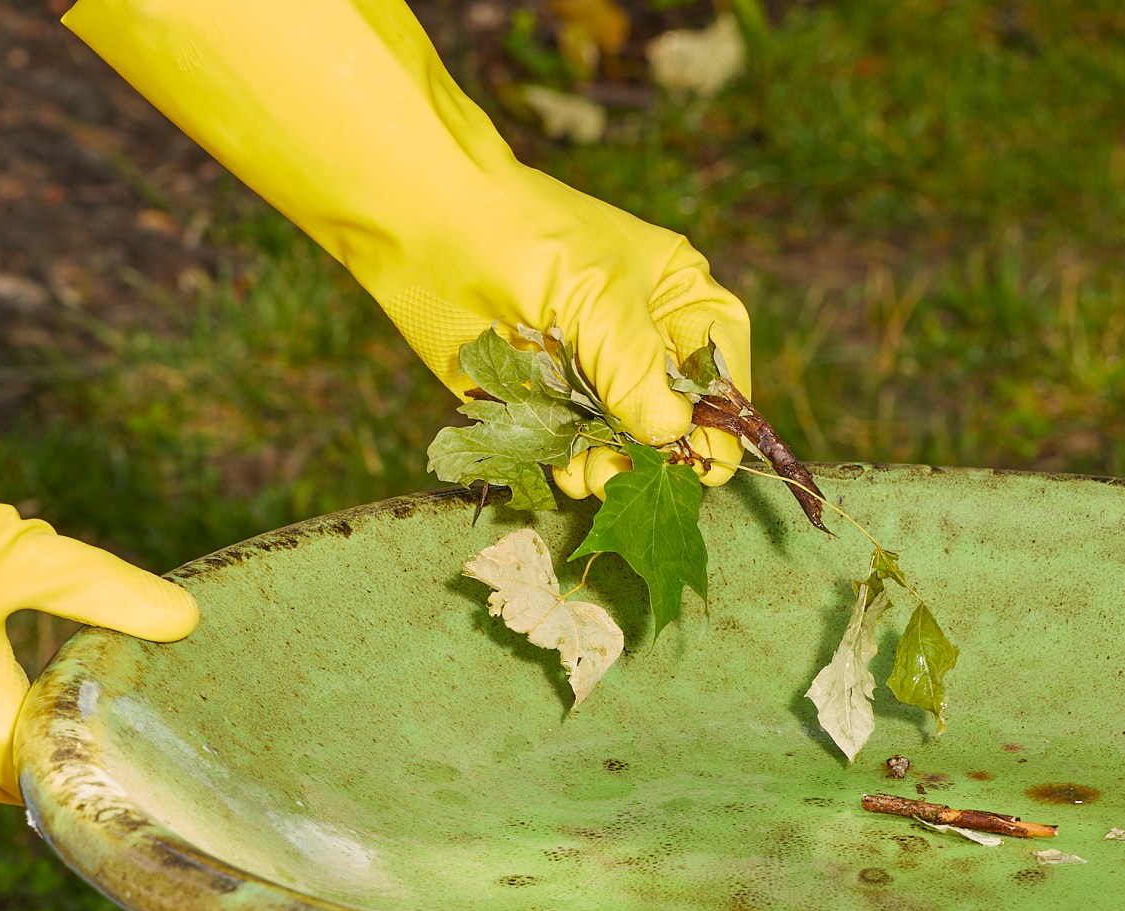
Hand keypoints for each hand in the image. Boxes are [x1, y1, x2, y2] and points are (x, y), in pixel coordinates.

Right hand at [0, 306, 197, 803]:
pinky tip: (28, 686)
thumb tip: (188, 622)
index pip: (49, 774)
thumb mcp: (23, 554)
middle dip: (67, 762)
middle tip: (133, 735)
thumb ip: (107, 593)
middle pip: (12, 782)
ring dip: (27, 745)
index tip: (157, 740)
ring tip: (89, 714)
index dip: (103, 761)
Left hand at [64, 0, 751, 501]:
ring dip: (594, 474)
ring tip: (565, 476)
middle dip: (647, 465)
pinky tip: (536, 474)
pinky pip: (557, 450)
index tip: (693, 475)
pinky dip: (549, 469)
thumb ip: (639, 376)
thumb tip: (684, 448)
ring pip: (616, 451)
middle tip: (612, 483)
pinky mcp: (528, 391)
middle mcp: (639, 335)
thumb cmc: (497, 233)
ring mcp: (584, 366)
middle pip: (674, 429)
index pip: (728, 385)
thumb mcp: (584, 299)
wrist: (396, 213)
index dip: (718, 438)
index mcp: (680, 300)